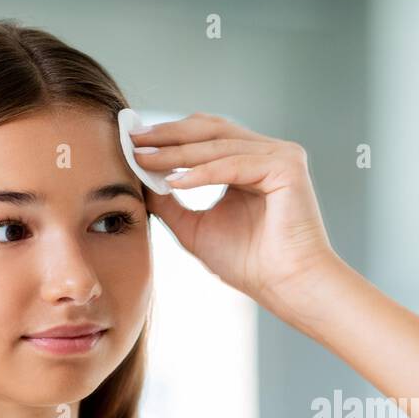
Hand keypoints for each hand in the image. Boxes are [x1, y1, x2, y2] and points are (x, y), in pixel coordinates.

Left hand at [132, 112, 342, 321]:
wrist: (286, 287)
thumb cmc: (250, 264)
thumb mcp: (195, 228)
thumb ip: (169, 202)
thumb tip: (137, 179)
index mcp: (250, 162)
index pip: (204, 137)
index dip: (168, 136)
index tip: (131, 142)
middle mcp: (268, 153)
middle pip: (210, 130)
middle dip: (168, 135)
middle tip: (133, 139)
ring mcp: (280, 156)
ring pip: (219, 145)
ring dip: (177, 152)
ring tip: (144, 159)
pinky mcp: (287, 167)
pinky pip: (234, 164)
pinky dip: (202, 172)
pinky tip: (174, 181)